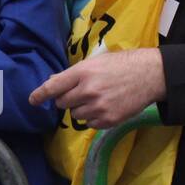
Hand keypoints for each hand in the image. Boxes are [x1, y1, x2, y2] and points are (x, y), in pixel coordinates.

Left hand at [29, 48, 165, 129]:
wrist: (152, 75)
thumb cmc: (124, 64)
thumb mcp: (98, 61)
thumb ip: (75, 73)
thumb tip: (52, 82)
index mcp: (84, 72)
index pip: (53, 87)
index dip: (40, 95)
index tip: (32, 101)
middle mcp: (88, 91)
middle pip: (62, 103)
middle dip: (68, 99)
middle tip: (83, 92)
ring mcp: (98, 107)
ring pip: (75, 115)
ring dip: (81, 109)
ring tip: (98, 99)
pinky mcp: (108, 120)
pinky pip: (89, 123)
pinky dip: (94, 117)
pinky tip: (107, 106)